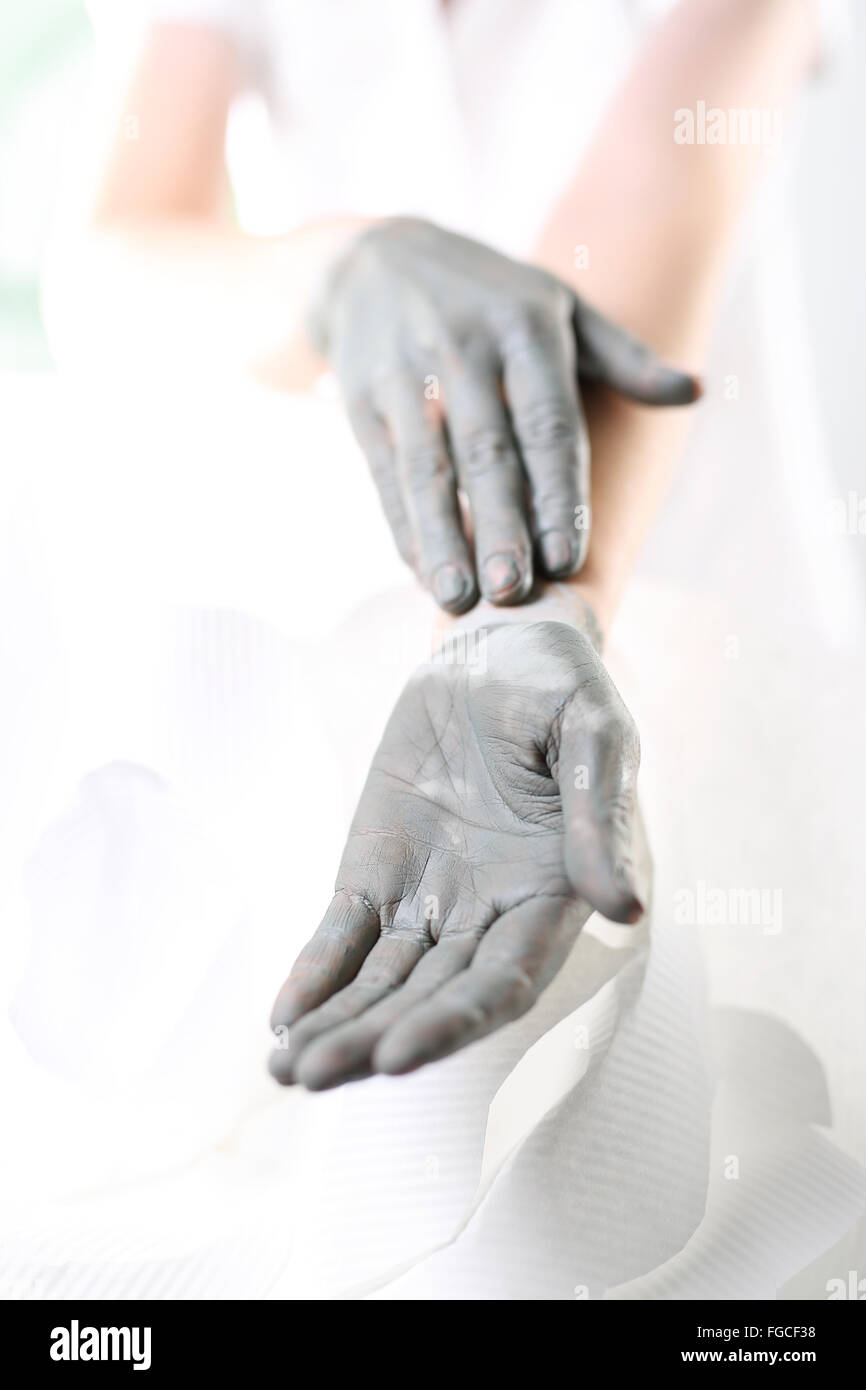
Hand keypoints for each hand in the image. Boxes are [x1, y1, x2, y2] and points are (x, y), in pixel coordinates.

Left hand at [269, 619, 642, 1089]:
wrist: (496, 653)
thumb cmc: (560, 689)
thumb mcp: (592, 734)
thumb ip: (599, 816)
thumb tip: (622, 908)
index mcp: (551, 895)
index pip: (503, 980)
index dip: (453, 1020)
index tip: (398, 1055)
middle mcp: (488, 914)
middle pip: (429, 996)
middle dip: (372, 1038)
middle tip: (313, 1075)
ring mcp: (428, 898)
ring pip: (380, 981)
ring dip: (336, 1025)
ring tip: (286, 1071)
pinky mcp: (376, 871)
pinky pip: (343, 935)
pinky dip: (314, 975)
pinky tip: (282, 1018)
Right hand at [308, 217, 698, 612]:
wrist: (374, 261)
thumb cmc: (491, 299)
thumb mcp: (561, 307)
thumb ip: (625, 358)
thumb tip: (695, 392)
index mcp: (525, 331)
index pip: (546, 422)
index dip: (557, 492)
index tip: (566, 558)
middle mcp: (463, 353)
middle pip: (486, 453)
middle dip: (499, 526)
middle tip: (513, 591)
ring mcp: (407, 378)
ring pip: (428, 470)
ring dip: (443, 539)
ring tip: (458, 600)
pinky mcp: (364, 404)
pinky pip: (387, 476)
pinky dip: (406, 529)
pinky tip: (424, 576)